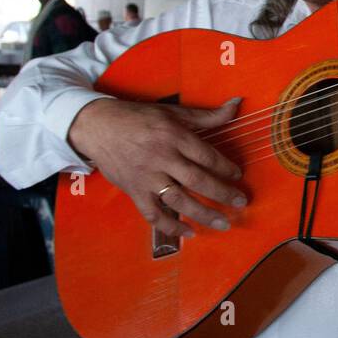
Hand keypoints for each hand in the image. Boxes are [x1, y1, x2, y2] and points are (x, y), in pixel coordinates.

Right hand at [68, 96, 245, 237]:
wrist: (96, 126)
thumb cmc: (138, 118)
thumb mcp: (173, 112)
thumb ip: (207, 115)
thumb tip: (237, 104)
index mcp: (173, 136)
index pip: (207, 156)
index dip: (226, 167)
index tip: (238, 176)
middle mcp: (162, 158)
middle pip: (197, 180)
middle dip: (223, 193)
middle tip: (241, 202)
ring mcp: (147, 178)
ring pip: (180, 201)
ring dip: (204, 215)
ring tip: (224, 223)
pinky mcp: (134, 191)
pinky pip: (154, 214)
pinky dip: (171, 227)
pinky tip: (189, 233)